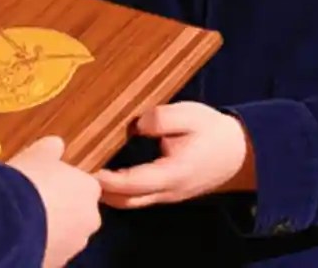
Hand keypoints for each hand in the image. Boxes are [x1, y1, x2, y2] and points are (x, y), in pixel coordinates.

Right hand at [7, 136, 101, 267]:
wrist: (8, 221)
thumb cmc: (26, 181)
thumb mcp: (36, 154)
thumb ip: (50, 149)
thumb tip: (56, 144)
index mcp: (89, 190)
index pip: (84, 187)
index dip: (64, 184)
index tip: (46, 182)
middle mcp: (88, 221)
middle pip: (77, 214)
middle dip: (59, 210)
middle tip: (33, 201)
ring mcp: (73, 247)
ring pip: (63, 236)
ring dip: (48, 230)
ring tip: (21, 221)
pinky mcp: (55, 264)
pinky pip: (48, 252)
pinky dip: (37, 246)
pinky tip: (17, 238)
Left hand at [95, 102, 251, 208]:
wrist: (240, 152)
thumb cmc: (213, 131)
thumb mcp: (190, 114)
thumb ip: (160, 119)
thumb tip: (135, 126)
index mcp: (174, 173)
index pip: (134, 183)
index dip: (109, 180)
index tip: (87, 170)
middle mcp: (169, 191)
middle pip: (127, 201)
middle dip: (102, 190)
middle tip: (77, 173)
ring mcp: (168, 195)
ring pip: (131, 202)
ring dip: (109, 192)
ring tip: (88, 173)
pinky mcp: (167, 193)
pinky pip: (139, 198)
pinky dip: (120, 191)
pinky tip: (106, 175)